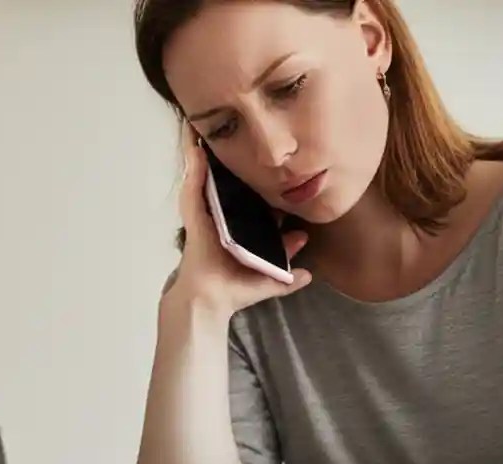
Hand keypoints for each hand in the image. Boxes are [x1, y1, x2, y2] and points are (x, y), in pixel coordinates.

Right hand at [165, 119, 312, 317]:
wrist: (211, 301)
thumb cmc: (234, 290)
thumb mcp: (270, 279)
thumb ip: (289, 277)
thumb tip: (309, 273)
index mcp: (235, 226)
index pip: (246, 197)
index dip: (253, 178)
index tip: (263, 159)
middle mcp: (218, 215)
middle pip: (223, 179)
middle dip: (224, 157)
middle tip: (232, 130)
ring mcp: (203, 211)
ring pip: (204, 174)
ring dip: (204, 151)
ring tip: (203, 123)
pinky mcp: (193, 211)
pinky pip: (192, 181)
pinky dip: (193, 161)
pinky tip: (193, 140)